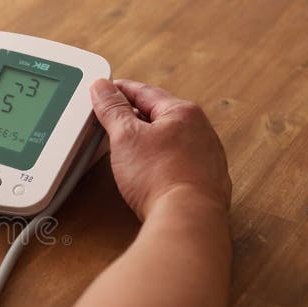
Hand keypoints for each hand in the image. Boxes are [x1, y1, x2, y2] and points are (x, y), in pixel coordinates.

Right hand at [90, 79, 231, 219]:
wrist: (186, 217)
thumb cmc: (161, 177)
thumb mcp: (125, 136)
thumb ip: (112, 109)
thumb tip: (102, 88)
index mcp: (182, 112)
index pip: (143, 92)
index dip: (118, 90)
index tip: (103, 91)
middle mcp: (200, 130)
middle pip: (159, 115)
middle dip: (133, 116)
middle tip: (112, 118)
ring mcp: (206, 157)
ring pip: (170, 140)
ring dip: (149, 140)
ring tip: (129, 146)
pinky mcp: (204, 181)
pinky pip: (179, 162)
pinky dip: (161, 161)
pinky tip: (150, 171)